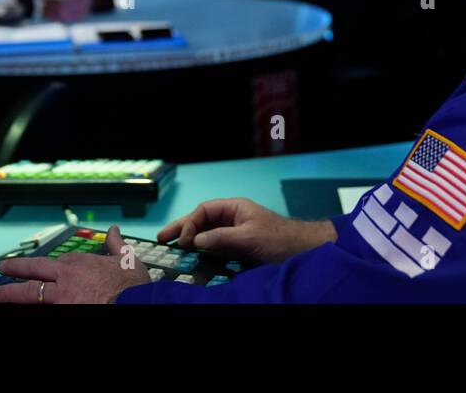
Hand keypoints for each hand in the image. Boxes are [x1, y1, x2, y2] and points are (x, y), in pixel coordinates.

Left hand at [0, 226, 150, 303]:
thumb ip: (115, 244)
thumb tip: (113, 231)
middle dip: (12, 274)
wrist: (137, 303)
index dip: (41, 266)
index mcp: (78, 264)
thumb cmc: (131, 286)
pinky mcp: (61, 312)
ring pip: (28, 295)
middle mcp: (64, 279)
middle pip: (31, 275)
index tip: (33, 268)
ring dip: (11, 295)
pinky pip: (39, 311)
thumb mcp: (126, 259)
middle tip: (0, 274)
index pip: (51, 262)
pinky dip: (29, 309)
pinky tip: (16, 311)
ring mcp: (60, 299)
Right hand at [157, 198, 335, 265]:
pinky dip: (205, 252)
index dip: (190, 222)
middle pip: (203, 221)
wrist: (302, 250)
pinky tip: (195, 258)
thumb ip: (221, 237)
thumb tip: (196, 241)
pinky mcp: (239, 248)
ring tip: (174, 249)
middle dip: (184, 229)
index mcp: (235, 208)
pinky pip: (217, 248)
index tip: (183, 238)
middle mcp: (233, 218)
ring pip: (208, 235)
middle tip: (163, 239)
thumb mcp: (248, 237)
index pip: (205, 210)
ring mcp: (236, 233)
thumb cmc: (279, 238)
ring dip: (192, 241)